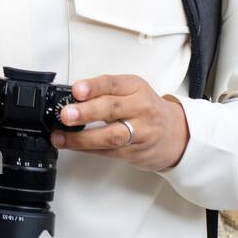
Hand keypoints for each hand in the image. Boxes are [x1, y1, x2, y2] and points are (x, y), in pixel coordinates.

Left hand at [49, 73, 189, 171]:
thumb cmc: (147, 109)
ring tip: (61, 136)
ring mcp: (140, 133)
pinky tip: (72, 146)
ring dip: (82, 138)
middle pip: (112, 109)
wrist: (176, 134)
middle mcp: (141, 109)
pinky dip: (87, 149)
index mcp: (137, 88)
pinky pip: (108, 152)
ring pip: (110, 136)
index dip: (94, 87)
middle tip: (66, 114)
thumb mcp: (132, 91)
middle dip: (86, 112)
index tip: (77, 90)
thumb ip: (105, 92)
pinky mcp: (134, 153)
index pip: (113, 84)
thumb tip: (71, 96)